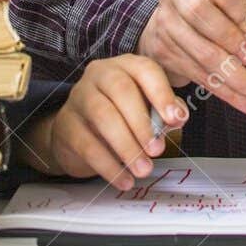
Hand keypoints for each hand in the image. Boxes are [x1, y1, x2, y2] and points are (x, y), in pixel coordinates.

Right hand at [36, 54, 185, 190]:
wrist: (77, 130)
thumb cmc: (120, 114)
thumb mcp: (144, 108)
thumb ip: (163, 110)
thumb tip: (179, 117)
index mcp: (126, 65)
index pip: (145, 70)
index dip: (162, 94)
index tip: (176, 119)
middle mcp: (100, 74)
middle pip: (122, 91)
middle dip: (142, 124)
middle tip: (158, 151)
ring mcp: (79, 97)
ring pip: (103, 117)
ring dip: (127, 146)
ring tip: (144, 170)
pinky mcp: (66, 124)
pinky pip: (87, 145)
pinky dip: (109, 166)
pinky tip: (124, 180)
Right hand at [137, 0, 245, 115]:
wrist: (182, 25)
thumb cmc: (226, 17)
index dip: (244, 16)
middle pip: (201, 13)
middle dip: (232, 42)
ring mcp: (164, 19)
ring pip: (199, 50)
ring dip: (231, 76)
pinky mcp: (161, 49)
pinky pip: (194, 73)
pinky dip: (223, 91)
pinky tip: (243, 102)